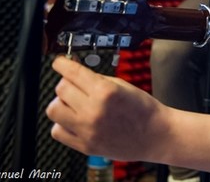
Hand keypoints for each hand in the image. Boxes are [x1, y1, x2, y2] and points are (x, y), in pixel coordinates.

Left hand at [46, 56, 163, 160]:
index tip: (59, 63)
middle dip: (67, 83)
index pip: (73, 73)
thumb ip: (97, 79)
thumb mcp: (123, 85)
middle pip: (61, 89)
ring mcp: (87, 130)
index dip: (62, 64)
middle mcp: (94, 111)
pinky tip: (74, 120)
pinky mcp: (85, 145)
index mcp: (106, 92)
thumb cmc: (144, 110)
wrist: (155, 135)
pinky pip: (57, 131)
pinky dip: (62, 124)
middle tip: (75, 86)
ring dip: (61, 103)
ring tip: (73, 104)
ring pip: (54, 110)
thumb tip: (75, 74)